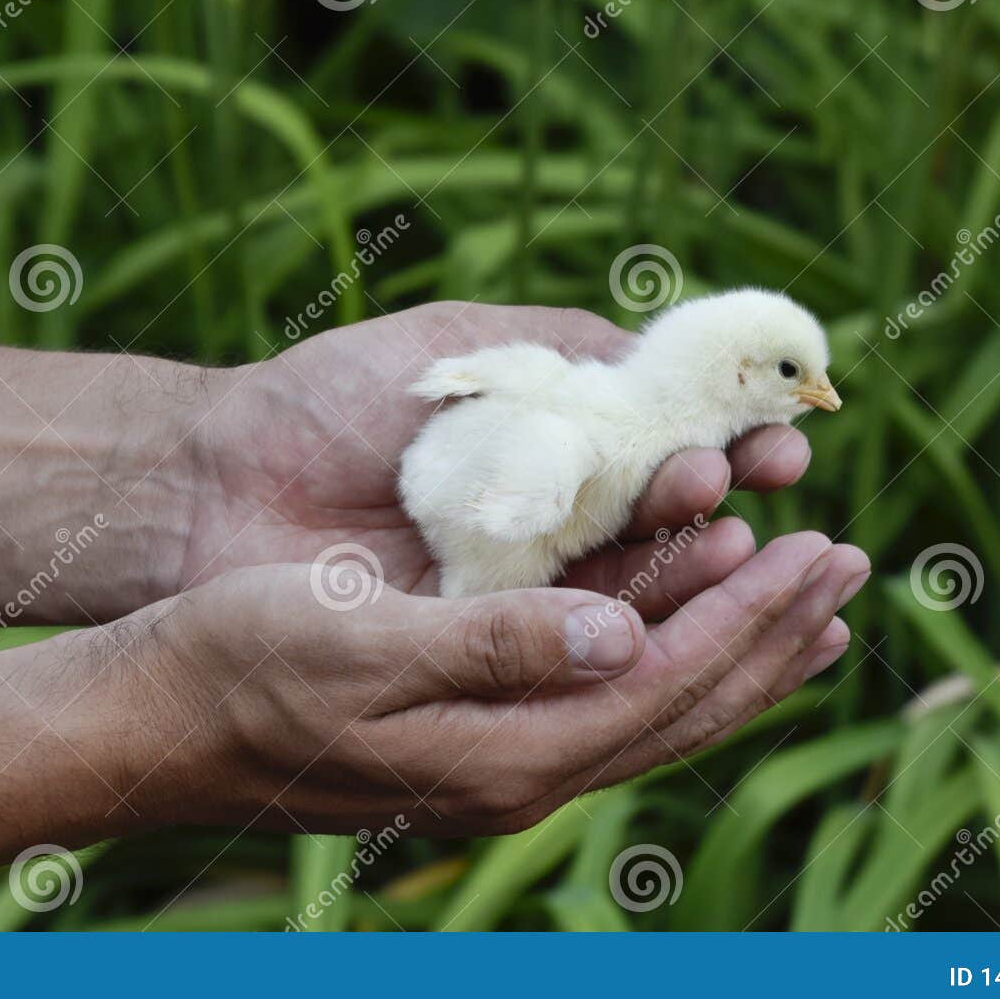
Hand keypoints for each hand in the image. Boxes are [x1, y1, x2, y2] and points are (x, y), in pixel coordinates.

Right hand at [114, 531, 869, 834]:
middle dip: (775, 635)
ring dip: (739, 651)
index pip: (667, 682)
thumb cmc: (238, 662)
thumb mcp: (359, 641)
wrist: (153, 719)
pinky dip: (670, 657)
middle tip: (855, 566)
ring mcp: (499, 763)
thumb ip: (495, 645)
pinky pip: (606, 701)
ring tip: (809, 604)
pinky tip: (685, 625)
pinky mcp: (475, 739)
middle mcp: (520, 773)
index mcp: (505, 753)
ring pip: (655, 711)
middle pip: (685, 707)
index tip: (822, 551)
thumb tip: (628, 637)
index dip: (751, 617)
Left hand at [180, 302, 815, 614]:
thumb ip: (574, 356)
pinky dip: (627, 626)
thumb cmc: (332, 399)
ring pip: (631, 593)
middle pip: (668, 530)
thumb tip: (687, 363)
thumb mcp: (468, 349)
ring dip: (697, 569)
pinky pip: (568, 646)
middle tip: (783, 488)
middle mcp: (550, 528)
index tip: (782, 437)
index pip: (670, 456)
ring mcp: (517, 594)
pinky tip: (674, 600)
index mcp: (555, 450)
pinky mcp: (480, 649)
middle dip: (732, 507)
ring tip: (745, 538)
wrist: (215, 477)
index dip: (732, 448)